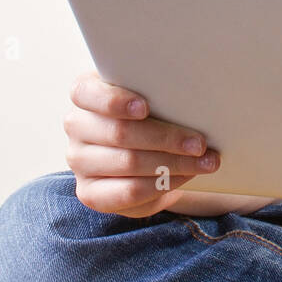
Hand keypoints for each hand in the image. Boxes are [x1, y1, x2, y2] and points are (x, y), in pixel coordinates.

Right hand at [64, 69, 221, 217]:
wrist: (150, 150)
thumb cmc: (154, 110)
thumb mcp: (153, 94)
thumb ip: (160, 89)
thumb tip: (195, 94)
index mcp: (85, 92)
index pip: (85, 93)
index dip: (115, 102)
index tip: (145, 108)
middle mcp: (76, 125)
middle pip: (118, 132)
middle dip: (165, 138)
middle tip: (200, 143)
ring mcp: (78, 160)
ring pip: (128, 163)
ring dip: (172, 163)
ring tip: (205, 161)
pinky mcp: (89, 192)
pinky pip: (127, 192)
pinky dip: (161, 184)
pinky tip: (185, 177)